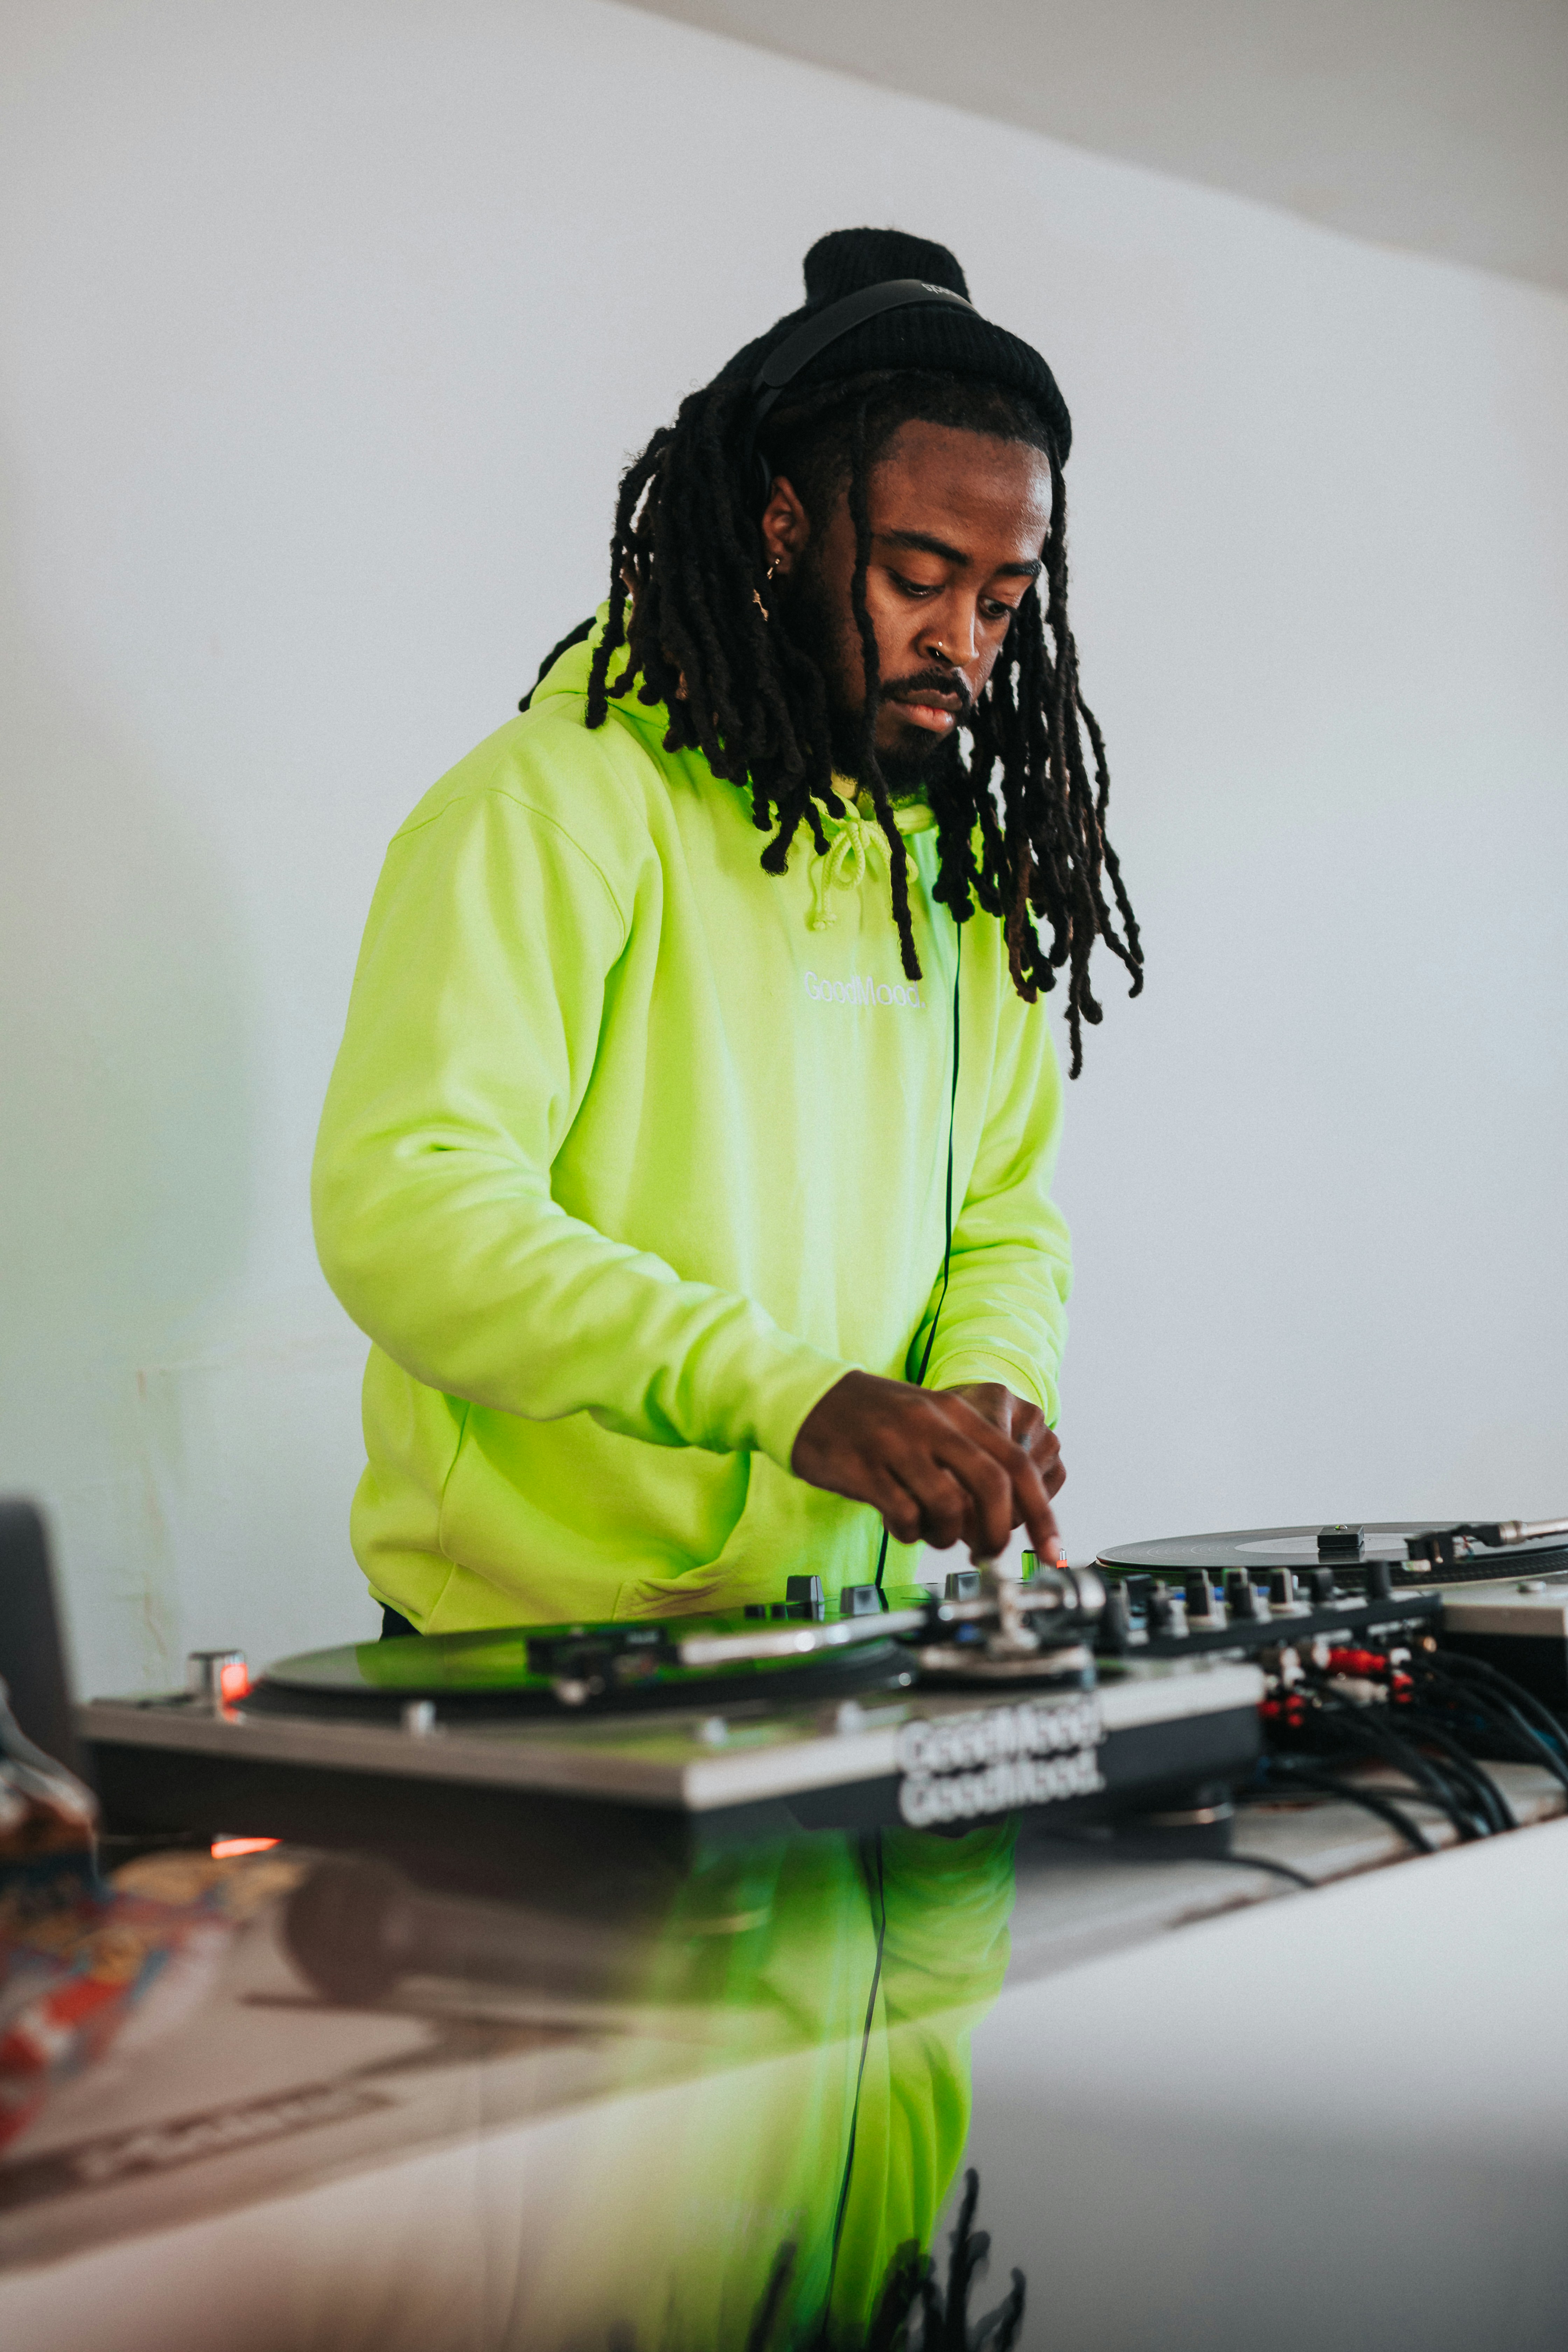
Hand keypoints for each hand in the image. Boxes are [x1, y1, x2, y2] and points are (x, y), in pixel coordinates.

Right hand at [791, 1371, 1064, 1563]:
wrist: (809, 1396)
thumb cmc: (874, 1417)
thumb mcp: (930, 1421)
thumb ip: (968, 1459)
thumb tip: (1005, 1514)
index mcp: (957, 1413)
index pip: (1017, 1465)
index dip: (1042, 1512)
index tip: (1050, 1548)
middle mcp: (933, 1425)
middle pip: (993, 1486)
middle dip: (998, 1533)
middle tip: (987, 1553)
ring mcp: (898, 1446)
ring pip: (948, 1506)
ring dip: (947, 1535)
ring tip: (932, 1532)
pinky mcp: (864, 1469)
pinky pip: (903, 1515)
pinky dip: (908, 1532)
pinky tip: (899, 1525)